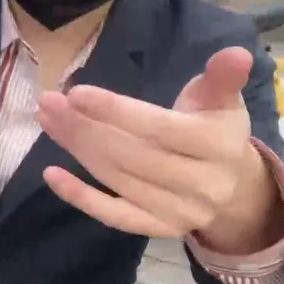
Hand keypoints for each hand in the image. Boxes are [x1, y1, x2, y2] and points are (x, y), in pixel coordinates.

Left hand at [36, 47, 278, 243]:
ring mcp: (181, 211)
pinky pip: (116, 216)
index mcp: (217, 145)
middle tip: (49, 102)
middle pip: (130, 154)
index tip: (76, 93)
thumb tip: (236, 53)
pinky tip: (51, 175)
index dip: (116, 111)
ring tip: (48, 120)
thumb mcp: (222, 99)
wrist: (234, 187)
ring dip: (77, 149)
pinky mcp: (160, 230)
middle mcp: (201, 183)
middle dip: (85, 127)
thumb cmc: (216, 130)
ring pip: (118, 178)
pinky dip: (81, 198)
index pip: (158, 128)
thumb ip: (222, 77)